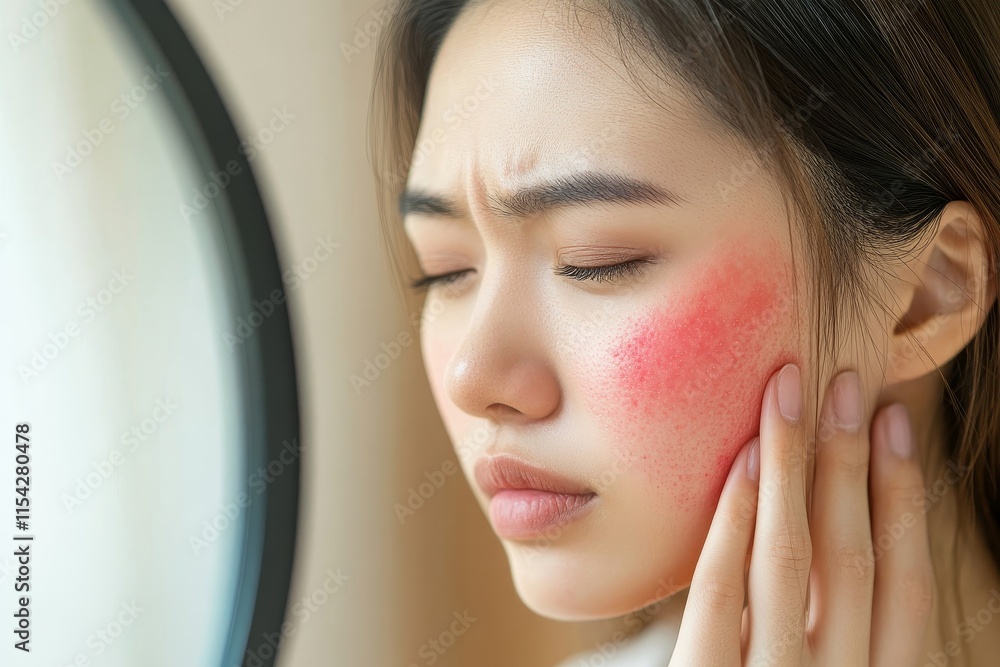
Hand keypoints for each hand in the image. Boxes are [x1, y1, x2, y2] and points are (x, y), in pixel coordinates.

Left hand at [668, 363, 933, 664]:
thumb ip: (824, 626)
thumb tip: (827, 517)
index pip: (907, 585)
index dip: (904, 496)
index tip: (894, 421)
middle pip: (850, 558)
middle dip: (849, 461)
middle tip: (843, 382)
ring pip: (788, 560)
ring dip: (792, 466)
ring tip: (789, 390)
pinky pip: (720, 591)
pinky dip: (735, 520)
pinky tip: (744, 459)